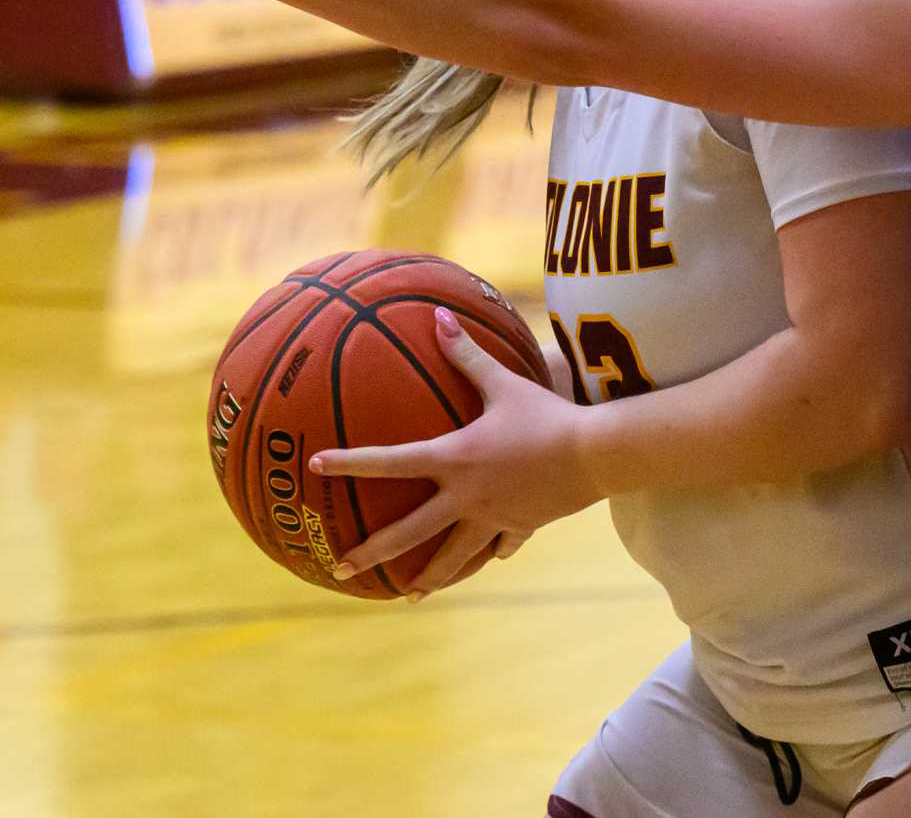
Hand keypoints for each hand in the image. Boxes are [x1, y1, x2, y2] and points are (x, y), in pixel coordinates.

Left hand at [309, 307, 600, 598]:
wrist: (595, 455)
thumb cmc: (546, 414)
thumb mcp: (504, 382)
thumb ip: (466, 354)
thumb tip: (439, 314)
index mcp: (454, 459)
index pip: (390, 460)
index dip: (350, 460)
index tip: (316, 465)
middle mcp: (465, 496)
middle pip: (409, 533)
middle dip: (371, 554)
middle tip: (341, 571)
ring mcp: (492, 518)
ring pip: (452, 557)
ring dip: (428, 578)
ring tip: (407, 596)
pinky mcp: (521, 527)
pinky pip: (501, 544)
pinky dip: (493, 550)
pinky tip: (491, 558)